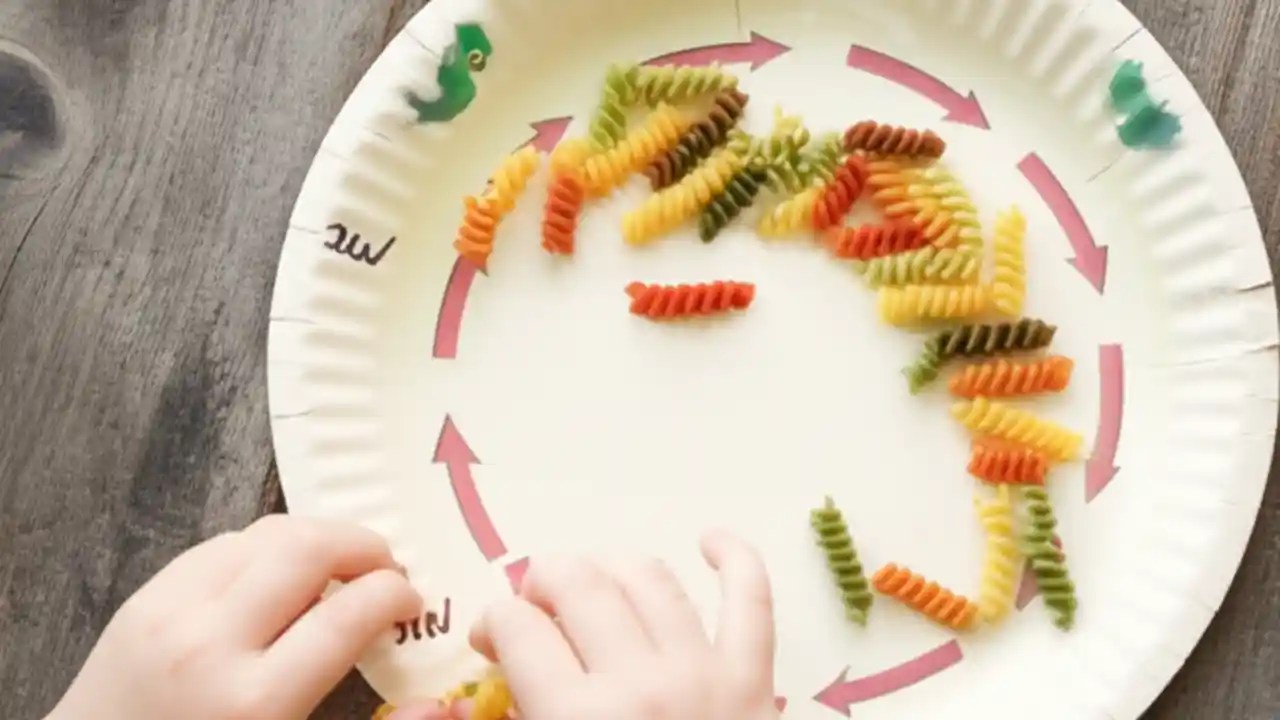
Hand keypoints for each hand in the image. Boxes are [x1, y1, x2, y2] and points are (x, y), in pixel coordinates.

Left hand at [47, 515, 420, 719]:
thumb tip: (442, 703)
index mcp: (256, 702)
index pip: (350, 614)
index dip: (396, 595)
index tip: (411, 603)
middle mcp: (211, 645)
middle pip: (308, 549)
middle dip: (364, 546)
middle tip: (384, 572)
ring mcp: (170, 613)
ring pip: (266, 533)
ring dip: (316, 540)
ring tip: (337, 571)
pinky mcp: (143, 599)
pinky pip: (221, 544)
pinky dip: (265, 549)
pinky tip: (278, 580)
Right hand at [469, 531, 778, 719]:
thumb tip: (477, 698)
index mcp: (576, 718)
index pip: (518, 628)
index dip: (492, 621)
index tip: (491, 639)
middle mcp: (639, 682)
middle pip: (577, 585)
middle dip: (541, 580)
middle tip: (533, 606)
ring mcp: (702, 674)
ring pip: (647, 579)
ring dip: (609, 565)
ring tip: (589, 579)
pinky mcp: (754, 681)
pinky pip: (751, 599)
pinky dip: (736, 557)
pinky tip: (711, 539)